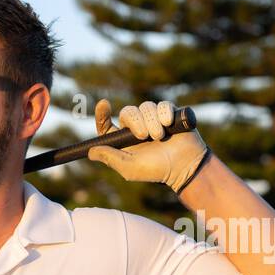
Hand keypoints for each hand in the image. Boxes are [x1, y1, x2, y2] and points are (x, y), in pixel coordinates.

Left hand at [88, 99, 209, 194]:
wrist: (184, 166)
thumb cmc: (155, 170)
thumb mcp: (129, 167)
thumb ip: (109, 157)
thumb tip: (90, 152)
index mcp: (123, 140)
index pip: (107, 124)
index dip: (102, 114)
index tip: (103, 105)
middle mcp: (136, 127)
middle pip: (128, 112)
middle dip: (135, 122)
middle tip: (144, 136)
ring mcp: (152, 119)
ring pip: (145, 107)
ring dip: (152, 121)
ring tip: (160, 137)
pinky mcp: (169, 113)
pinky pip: (162, 104)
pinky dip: (164, 113)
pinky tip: (169, 124)